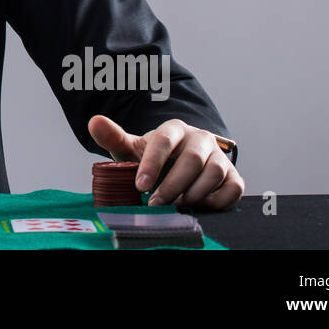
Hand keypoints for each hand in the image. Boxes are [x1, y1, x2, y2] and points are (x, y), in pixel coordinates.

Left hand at [88, 114, 243, 210]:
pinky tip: (198, 207)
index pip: (164, 141)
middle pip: (192, 160)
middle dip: (172, 185)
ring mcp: (219, 157)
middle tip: (155, 204)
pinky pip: (234, 188)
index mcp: (174, 129)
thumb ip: (113, 137)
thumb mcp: (131, 149)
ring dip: (194, 194)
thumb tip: (94, 121)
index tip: (139, 186)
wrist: (178, 166)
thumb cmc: (153, 159)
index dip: (152, 164)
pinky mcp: (233, 175)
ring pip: (214, 173)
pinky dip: (217, 201)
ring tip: (176, 206)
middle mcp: (200, 139)